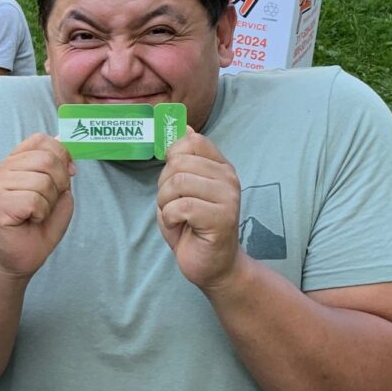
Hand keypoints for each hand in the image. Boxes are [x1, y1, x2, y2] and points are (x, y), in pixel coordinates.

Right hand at [0, 134, 75, 280]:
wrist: (20, 257)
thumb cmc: (37, 226)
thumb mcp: (57, 191)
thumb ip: (61, 167)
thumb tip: (64, 140)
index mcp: (16, 161)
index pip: (41, 140)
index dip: (62, 155)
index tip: (67, 176)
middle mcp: (4, 169)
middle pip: (47, 159)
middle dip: (60, 183)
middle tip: (49, 202)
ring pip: (43, 182)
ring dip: (49, 203)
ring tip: (36, 214)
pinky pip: (34, 201)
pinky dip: (41, 214)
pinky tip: (29, 221)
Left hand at [156, 130, 243, 292]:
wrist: (213, 265)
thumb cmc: (193, 226)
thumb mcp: (183, 188)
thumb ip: (183, 160)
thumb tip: (186, 126)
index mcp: (220, 166)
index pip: (192, 141)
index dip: (172, 157)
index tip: (173, 178)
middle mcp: (228, 178)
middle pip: (178, 163)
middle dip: (164, 186)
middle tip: (173, 204)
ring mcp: (228, 197)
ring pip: (178, 183)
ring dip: (166, 203)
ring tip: (177, 216)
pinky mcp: (222, 218)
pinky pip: (181, 207)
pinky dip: (171, 218)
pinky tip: (182, 227)